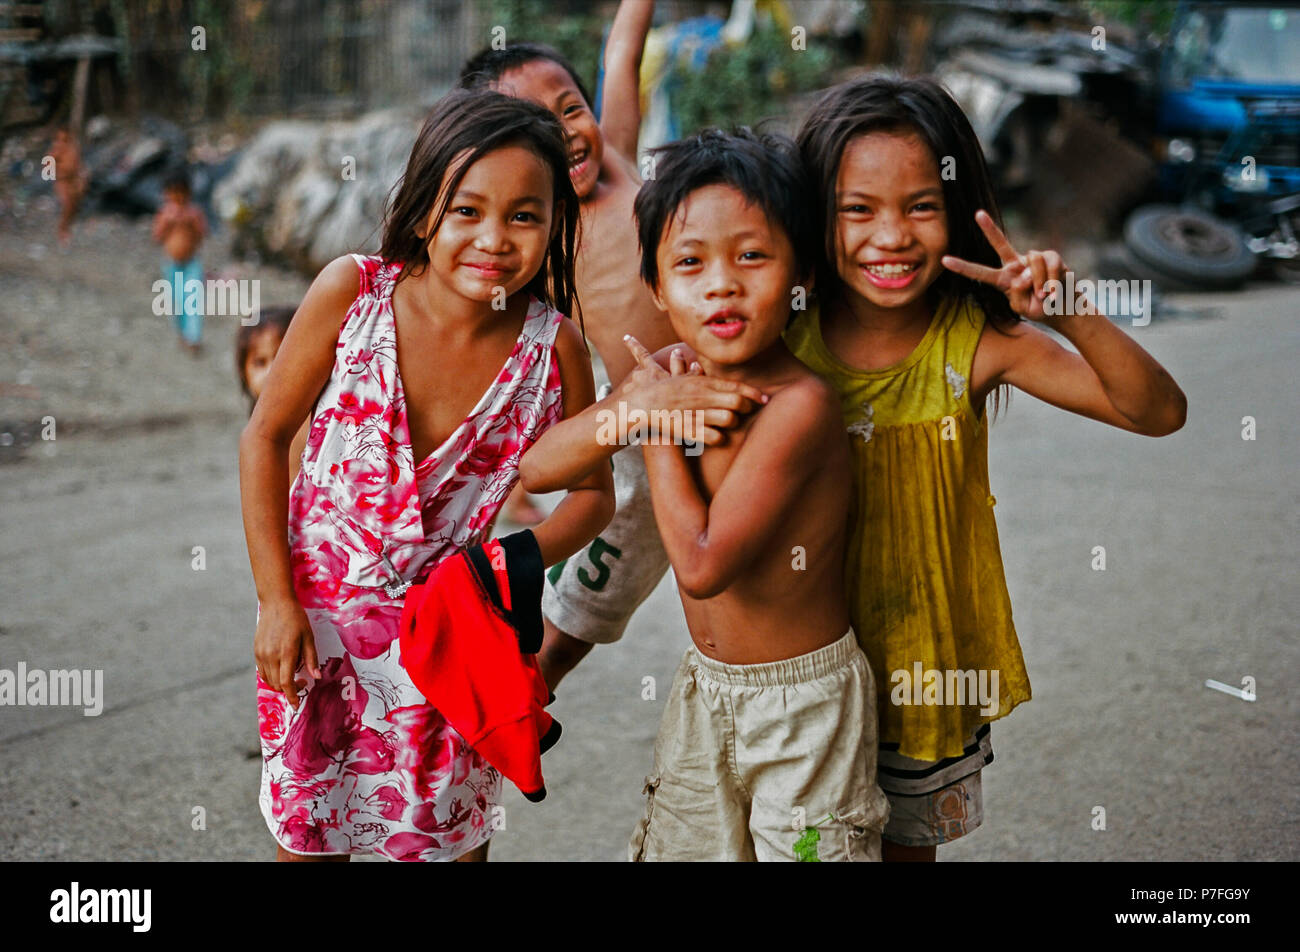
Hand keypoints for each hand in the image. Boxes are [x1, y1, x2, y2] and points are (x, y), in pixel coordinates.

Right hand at [253, 597, 319, 709]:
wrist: (276, 603)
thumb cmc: (296, 618)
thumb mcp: (309, 637)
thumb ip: (311, 659)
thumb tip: (317, 677)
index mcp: (287, 652)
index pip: (286, 682)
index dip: (292, 696)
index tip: (296, 704)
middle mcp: (271, 655)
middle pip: (277, 684)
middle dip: (289, 690)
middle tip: (302, 682)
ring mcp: (261, 654)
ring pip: (268, 680)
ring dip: (279, 684)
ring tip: (292, 676)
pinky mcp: (256, 651)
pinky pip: (262, 671)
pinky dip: (271, 676)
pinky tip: (281, 669)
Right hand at [621, 335, 766, 446]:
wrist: (639, 405)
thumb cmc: (659, 391)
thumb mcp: (677, 376)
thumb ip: (690, 372)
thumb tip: (694, 363)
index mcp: (701, 383)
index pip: (735, 386)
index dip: (753, 393)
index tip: (765, 398)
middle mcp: (701, 397)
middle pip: (737, 403)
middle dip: (746, 408)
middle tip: (747, 412)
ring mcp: (695, 413)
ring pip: (729, 419)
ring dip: (733, 423)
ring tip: (730, 424)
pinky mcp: (689, 430)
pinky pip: (714, 436)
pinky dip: (719, 437)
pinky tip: (718, 436)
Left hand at [941, 210, 1069, 321]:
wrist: (1064, 308)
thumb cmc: (1041, 309)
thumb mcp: (1024, 308)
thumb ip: (1018, 294)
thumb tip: (1023, 274)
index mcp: (1003, 280)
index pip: (980, 273)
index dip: (963, 267)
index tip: (944, 260)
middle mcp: (1015, 265)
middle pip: (1000, 244)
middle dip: (989, 228)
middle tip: (977, 213)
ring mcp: (1032, 259)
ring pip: (1032, 263)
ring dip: (1040, 283)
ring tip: (1044, 296)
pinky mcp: (1050, 256)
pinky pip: (1049, 263)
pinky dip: (1052, 279)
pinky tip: (1054, 290)